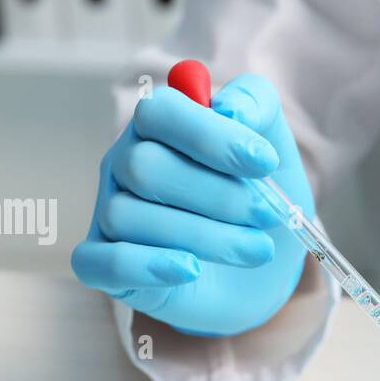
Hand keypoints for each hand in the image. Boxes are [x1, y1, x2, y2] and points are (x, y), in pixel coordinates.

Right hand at [72, 75, 312, 335]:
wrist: (263, 274)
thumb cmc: (259, 204)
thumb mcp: (274, 150)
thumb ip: (258, 106)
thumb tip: (231, 107)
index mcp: (159, 128)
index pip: (161, 112)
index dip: (211, 135)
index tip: (265, 162)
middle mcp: (124, 165)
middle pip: (145, 166)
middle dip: (218, 194)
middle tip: (268, 213)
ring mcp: (110, 215)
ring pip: (130, 217)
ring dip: (206, 237)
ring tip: (257, 249)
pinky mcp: (106, 267)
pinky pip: (105, 263)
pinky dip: (148, 265)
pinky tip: (191, 269)